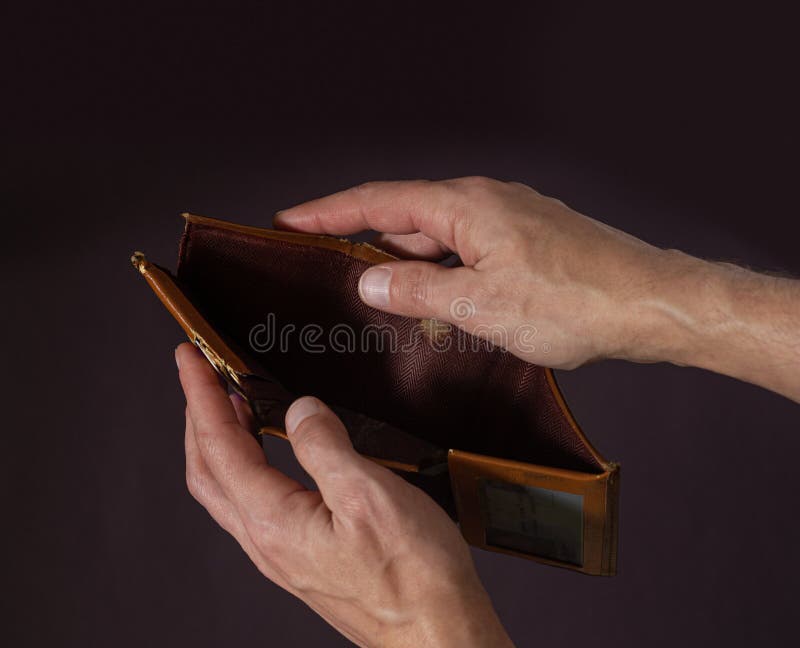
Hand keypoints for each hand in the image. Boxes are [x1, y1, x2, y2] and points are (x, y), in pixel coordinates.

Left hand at [176, 343, 513, 647]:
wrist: (437, 635)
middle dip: (198, 418)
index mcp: (274, 521)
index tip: (189, 359)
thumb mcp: (370, 494)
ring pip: (227, 490)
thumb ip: (324, 445)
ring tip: (233, 407)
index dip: (201, 396)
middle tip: (202, 377)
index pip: (219, 445)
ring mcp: (281, 554)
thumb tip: (299, 410)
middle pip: (207, 471)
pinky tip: (272, 457)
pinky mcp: (301, 560)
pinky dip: (247, 467)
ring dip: (220, 443)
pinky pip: (254, 504)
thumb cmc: (413, 576)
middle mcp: (266, 542)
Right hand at [274, 176, 681, 368]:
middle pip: (406, 215)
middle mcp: (485, 202)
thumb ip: (419, 290)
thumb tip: (372, 282)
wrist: (649, 303)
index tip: (290, 221)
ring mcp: (508, 221)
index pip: (379, 201)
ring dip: (405, 261)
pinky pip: (467, 250)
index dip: (329, 212)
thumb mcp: (481, 304)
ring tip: (373, 294)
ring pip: (439, 236)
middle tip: (321, 265)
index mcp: (466, 205)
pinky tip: (434, 299)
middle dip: (361, 240)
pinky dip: (441, 270)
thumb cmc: (575, 301)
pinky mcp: (527, 242)